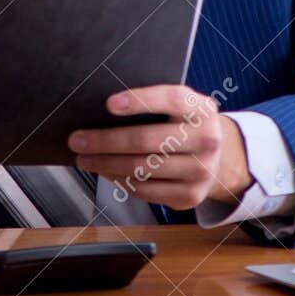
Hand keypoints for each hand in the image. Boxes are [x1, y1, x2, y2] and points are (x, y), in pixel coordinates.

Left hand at [68, 85, 252, 210]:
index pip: (170, 99)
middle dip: (105, 140)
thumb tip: (102, 109)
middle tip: (76, 140)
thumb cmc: (183, 123)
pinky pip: (145, 190)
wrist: (218, 158)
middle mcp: (206, 140)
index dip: (139, 101)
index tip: (109, 104)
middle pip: (146, 140)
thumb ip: (152, 102)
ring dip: (106, 164)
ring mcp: (200, 171)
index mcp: (201, 109)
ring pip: (141, 168)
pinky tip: (105, 171)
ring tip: (84, 158)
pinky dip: (119, 180)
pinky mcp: (190, 196)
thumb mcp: (179, 105)